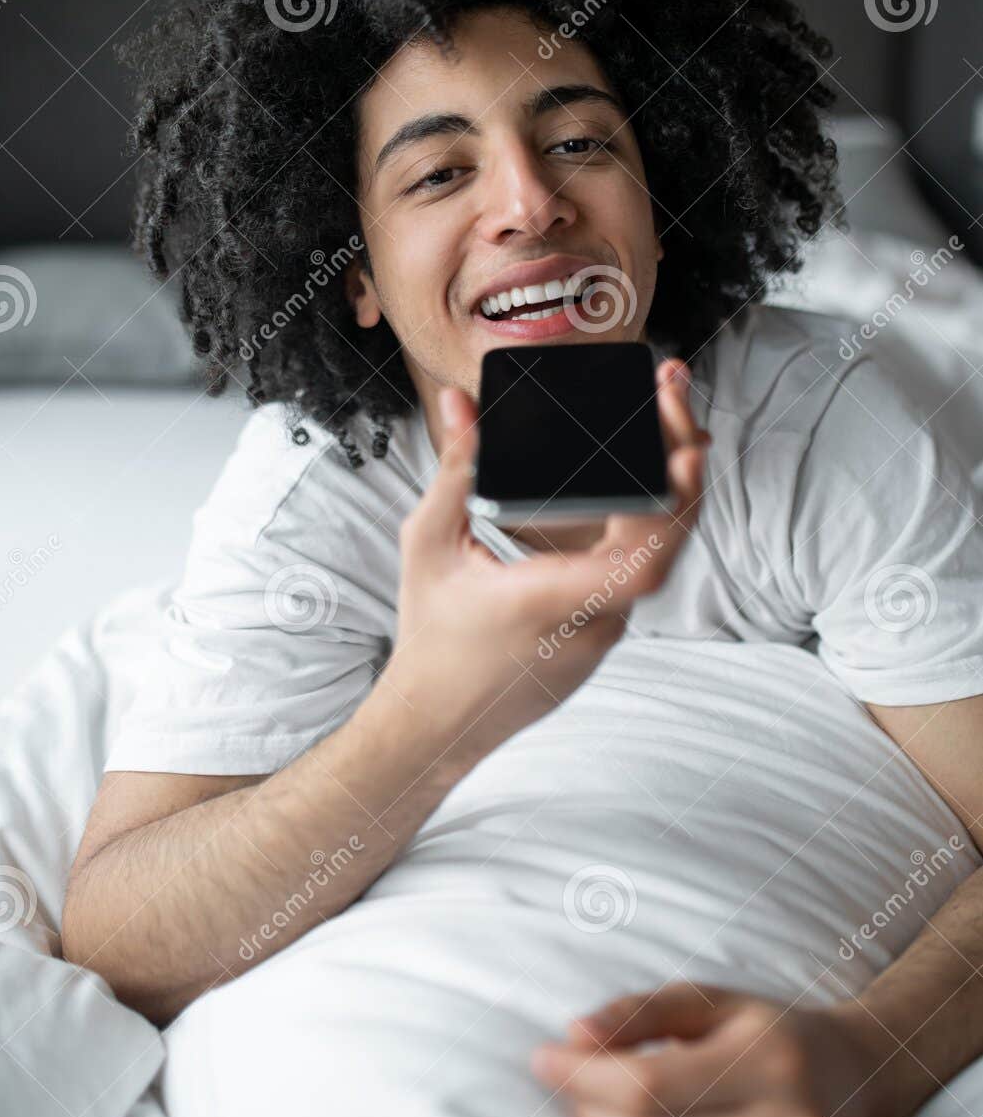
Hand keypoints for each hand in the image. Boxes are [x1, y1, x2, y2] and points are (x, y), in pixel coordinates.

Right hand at [380, 359, 708, 761]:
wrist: (440, 719)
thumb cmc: (432, 635)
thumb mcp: (431, 544)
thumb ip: (456, 470)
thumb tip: (460, 404)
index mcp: (552, 599)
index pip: (641, 559)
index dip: (674, 506)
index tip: (685, 451)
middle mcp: (594, 619)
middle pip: (668, 542)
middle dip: (682, 464)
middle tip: (673, 397)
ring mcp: (605, 631)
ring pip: (659, 555)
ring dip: (670, 491)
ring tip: (669, 423)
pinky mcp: (605, 632)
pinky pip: (640, 571)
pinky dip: (651, 521)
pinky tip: (650, 477)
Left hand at [532, 982, 887, 1116]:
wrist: (862, 1081)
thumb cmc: (768, 1034)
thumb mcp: (712, 1002)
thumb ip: (641, 1011)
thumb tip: (573, 1034)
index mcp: (771, 1060)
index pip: (646, 1085)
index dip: (580, 1077)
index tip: (541, 1060)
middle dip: (590, 1115)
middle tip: (572, 1089)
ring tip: (626, 1115)